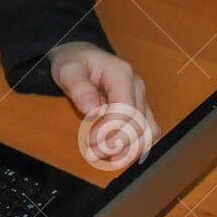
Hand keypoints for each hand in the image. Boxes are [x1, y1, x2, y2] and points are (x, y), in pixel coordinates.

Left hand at [48, 41, 160, 169]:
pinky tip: (121, 157)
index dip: (110, 130)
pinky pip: (146, 132)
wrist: (81, 56)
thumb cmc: (74, 62)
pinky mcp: (138, 110)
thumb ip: (79, 87)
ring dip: (130, 149)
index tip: (90, 142)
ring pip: (148, 130)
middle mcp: (136, 87)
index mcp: (121, 74)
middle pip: (139, 123)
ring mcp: (140, 99)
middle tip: (93, 154)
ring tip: (108, 161)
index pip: (125, 108)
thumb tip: (92, 110)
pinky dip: (136, 147)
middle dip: (117, 143)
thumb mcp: (68, 70)